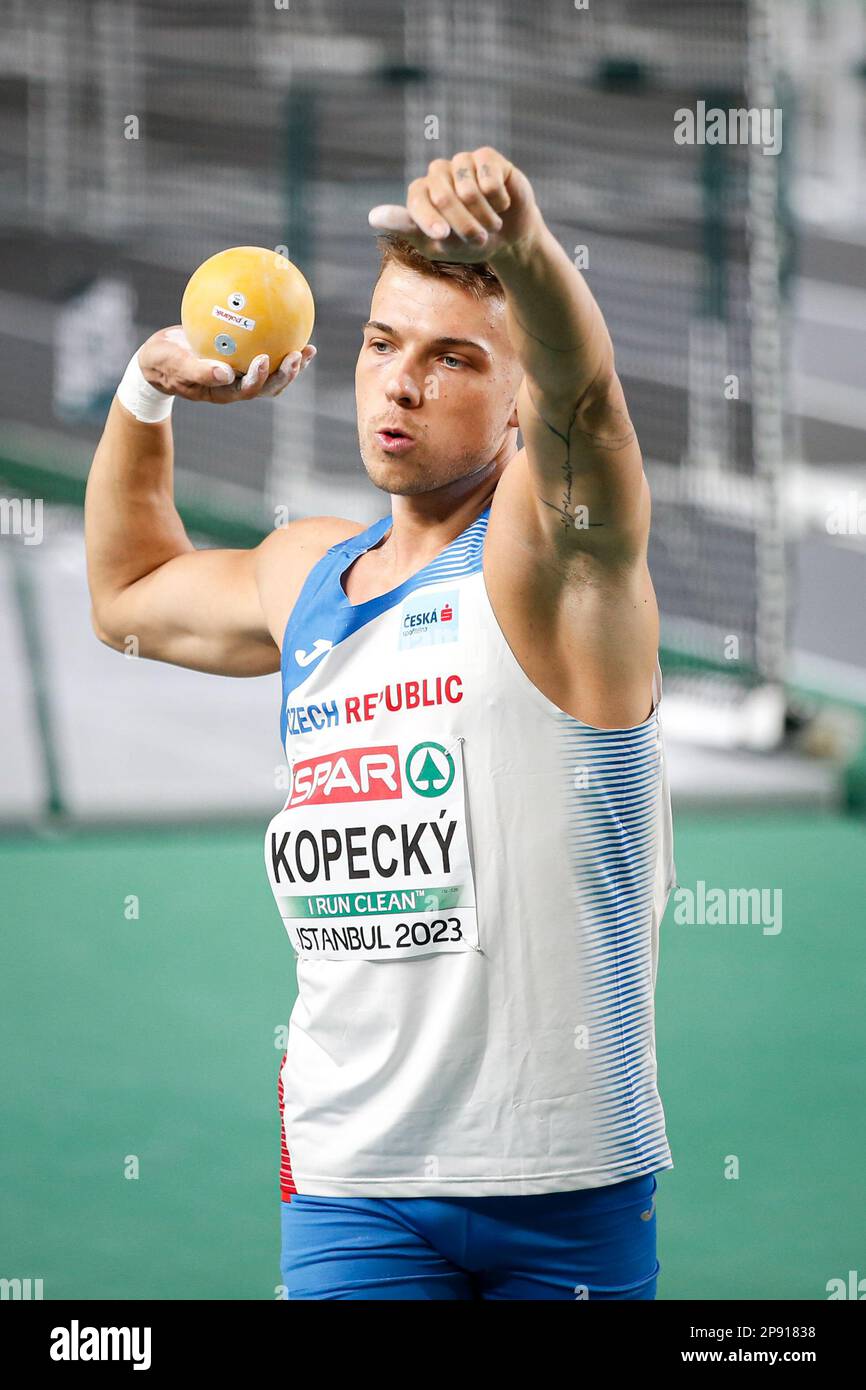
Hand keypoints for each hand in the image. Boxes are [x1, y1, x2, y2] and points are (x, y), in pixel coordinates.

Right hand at [138, 326, 315, 403]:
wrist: (160, 357)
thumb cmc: (164, 363)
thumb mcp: (176, 366)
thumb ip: (198, 371)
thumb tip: (224, 373)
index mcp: (225, 391)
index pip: (249, 389)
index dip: (261, 378)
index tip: (265, 358)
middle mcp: (238, 384)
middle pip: (269, 384)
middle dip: (287, 373)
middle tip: (299, 354)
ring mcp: (242, 372)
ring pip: (273, 371)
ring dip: (292, 362)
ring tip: (308, 346)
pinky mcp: (243, 357)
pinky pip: (263, 347)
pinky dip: (276, 338)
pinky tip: (285, 318)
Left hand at [367, 146, 539, 263]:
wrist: (508, 239)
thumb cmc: (467, 244)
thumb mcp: (435, 245)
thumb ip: (406, 228)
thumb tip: (372, 216)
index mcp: (421, 192)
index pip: (417, 201)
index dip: (431, 221)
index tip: (443, 237)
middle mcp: (438, 173)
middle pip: (443, 198)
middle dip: (463, 227)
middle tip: (477, 239)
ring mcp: (462, 162)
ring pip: (469, 191)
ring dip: (484, 217)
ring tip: (491, 224)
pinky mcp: (487, 157)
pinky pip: (489, 179)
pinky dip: (499, 201)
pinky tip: (502, 203)